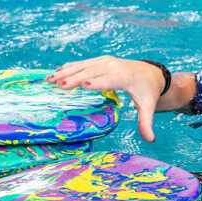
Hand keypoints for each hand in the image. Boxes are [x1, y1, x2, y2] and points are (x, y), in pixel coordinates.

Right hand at [47, 56, 164, 141]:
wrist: (150, 72)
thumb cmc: (146, 91)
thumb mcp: (147, 107)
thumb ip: (146, 123)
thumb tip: (150, 140)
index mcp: (126, 77)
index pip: (110, 80)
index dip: (97, 82)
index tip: (84, 84)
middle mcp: (115, 66)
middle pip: (92, 72)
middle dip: (75, 78)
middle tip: (59, 85)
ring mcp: (106, 61)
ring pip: (84, 66)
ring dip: (66, 72)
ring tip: (51, 79)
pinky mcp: (101, 60)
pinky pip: (83, 63)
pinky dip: (70, 67)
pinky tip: (57, 72)